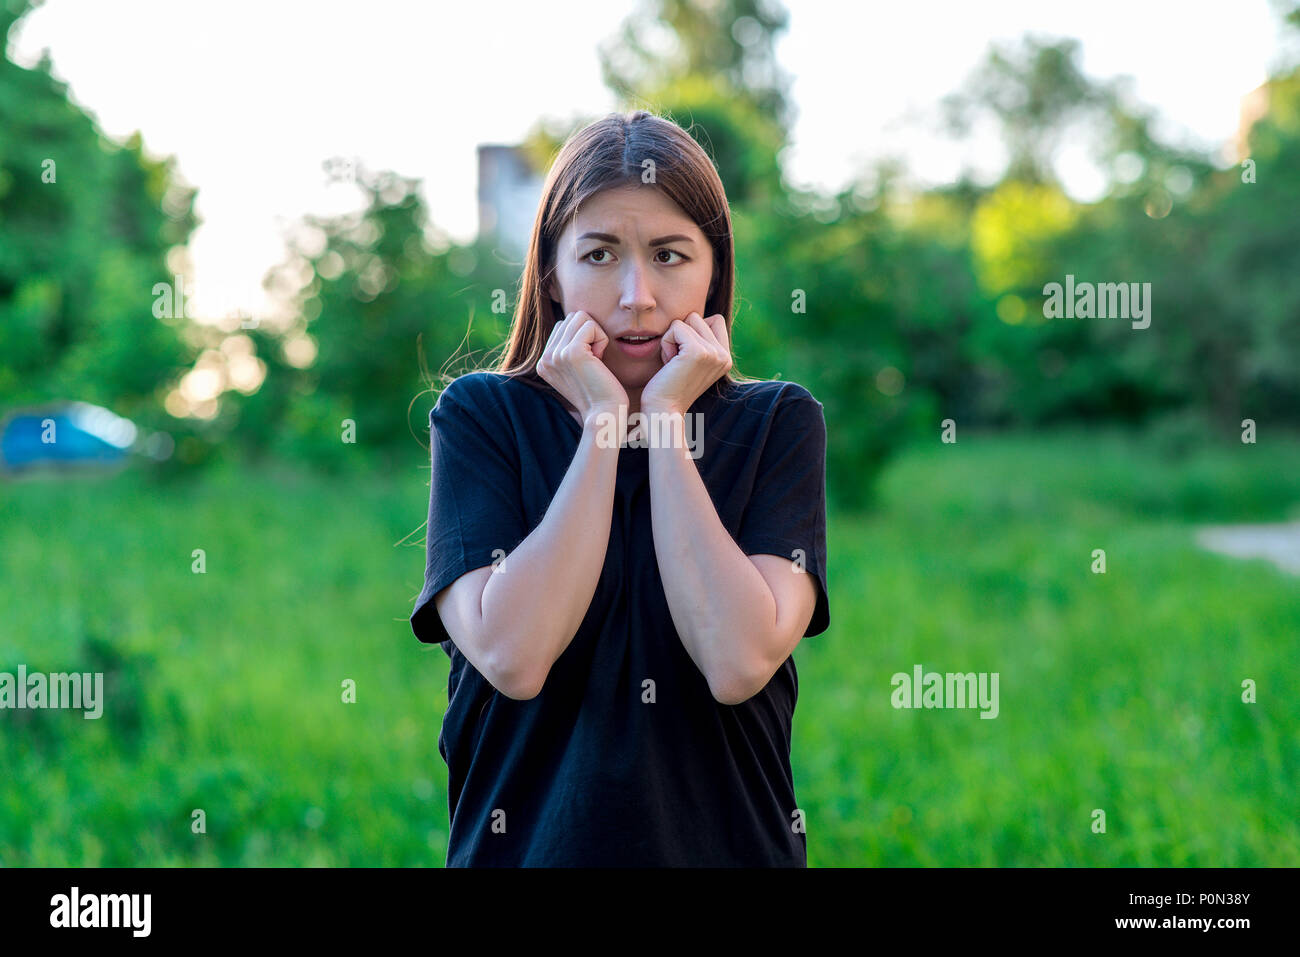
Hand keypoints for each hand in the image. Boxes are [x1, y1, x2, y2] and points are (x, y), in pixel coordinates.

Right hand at [535, 311, 628, 429]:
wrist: (604, 414)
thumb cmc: (599, 392)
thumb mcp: (577, 370)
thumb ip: (569, 349)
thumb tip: (577, 319)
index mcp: (543, 362)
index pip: (564, 325)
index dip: (583, 338)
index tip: (588, 364)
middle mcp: (545, 358)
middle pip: (571, 317)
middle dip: (589, 333)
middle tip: (594, 361)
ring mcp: (556, 354)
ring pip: (580, 317)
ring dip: (596, 335)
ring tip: (596, 360)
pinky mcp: (572, 352)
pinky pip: (591, 325)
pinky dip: (602, 339)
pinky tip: (600, 361)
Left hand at [639, 312, 731, 414]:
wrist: (663, 410)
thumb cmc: (669, 385)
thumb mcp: (691, 361)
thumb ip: (700, 340)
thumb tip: (694, 316)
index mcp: (726, 358)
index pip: (715, 319)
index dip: (693, 331)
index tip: (685, 357)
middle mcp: (724, 355)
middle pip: (697, 317)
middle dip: (680, 334)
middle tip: (676, 362)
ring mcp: (713, 353)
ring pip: (686, 320)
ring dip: (672, 338)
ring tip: (673, 363)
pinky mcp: (697, 352)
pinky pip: (676, 327)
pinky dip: (666, 342)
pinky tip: (668, 363)